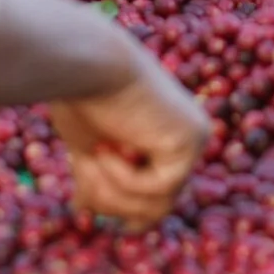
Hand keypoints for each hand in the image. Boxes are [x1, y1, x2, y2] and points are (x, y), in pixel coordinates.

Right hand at [0, 0, 208, 228]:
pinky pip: (159, 188)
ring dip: (113, 192)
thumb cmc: (80, 94)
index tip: (83, 201)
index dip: (115, 207)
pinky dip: (126, 178)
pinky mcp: (191, 140)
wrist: (87, 62)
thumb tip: (86, 211)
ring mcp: (193, 141)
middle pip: (153, 208)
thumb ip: (98, 175)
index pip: (150, 200)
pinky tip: (108, 149)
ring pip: (157, 205)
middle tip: (81, 181)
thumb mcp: (88, 145)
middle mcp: (184, 141)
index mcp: (163, 140)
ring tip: (91, 159)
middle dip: (109, 201)